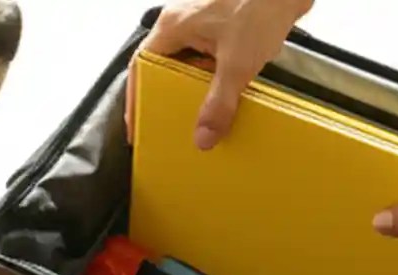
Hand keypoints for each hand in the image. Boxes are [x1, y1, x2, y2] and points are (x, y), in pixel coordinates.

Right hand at [125, 0, 314, 150]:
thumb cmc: (260, 4)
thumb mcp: (237, 63)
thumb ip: (219, 104)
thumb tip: (203, 138)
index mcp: (174, 25)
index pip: (142, 65)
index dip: (137, 95)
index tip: (139, 121)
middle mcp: (184, 20)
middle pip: (165, 65)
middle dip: (168, 95)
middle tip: (171, 122)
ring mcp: (206, 19)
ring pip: (189, 60)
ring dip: (194, 85)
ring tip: (199, 113)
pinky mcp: (227, 22)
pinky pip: (211, 55)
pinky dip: (215, 74)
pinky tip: (228, 91)